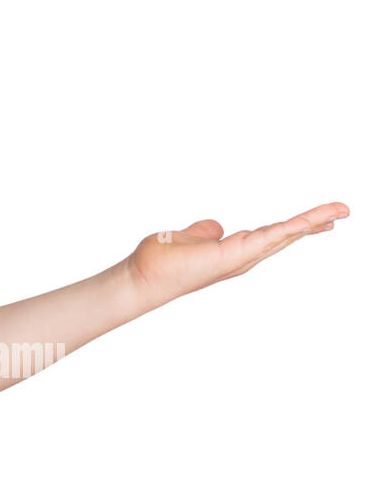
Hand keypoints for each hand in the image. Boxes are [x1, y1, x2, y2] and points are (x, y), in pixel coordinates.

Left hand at [125, 201, 349, 308]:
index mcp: (234, 251)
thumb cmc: (159, 262)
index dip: (295, 227)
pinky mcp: (234, 255)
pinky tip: (313, 219)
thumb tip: (215, 227)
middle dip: (314, 223)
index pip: (272, 236)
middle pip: (286, 236)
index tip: (319, 220)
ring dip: (313, 221)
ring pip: (284, 235)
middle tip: (342, 212)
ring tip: (340, 211)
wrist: (143, 276)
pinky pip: (270, 237)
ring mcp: (241, 257)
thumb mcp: (187, 238)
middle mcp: (242, 257)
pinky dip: (292, 227)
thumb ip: (203, 232)